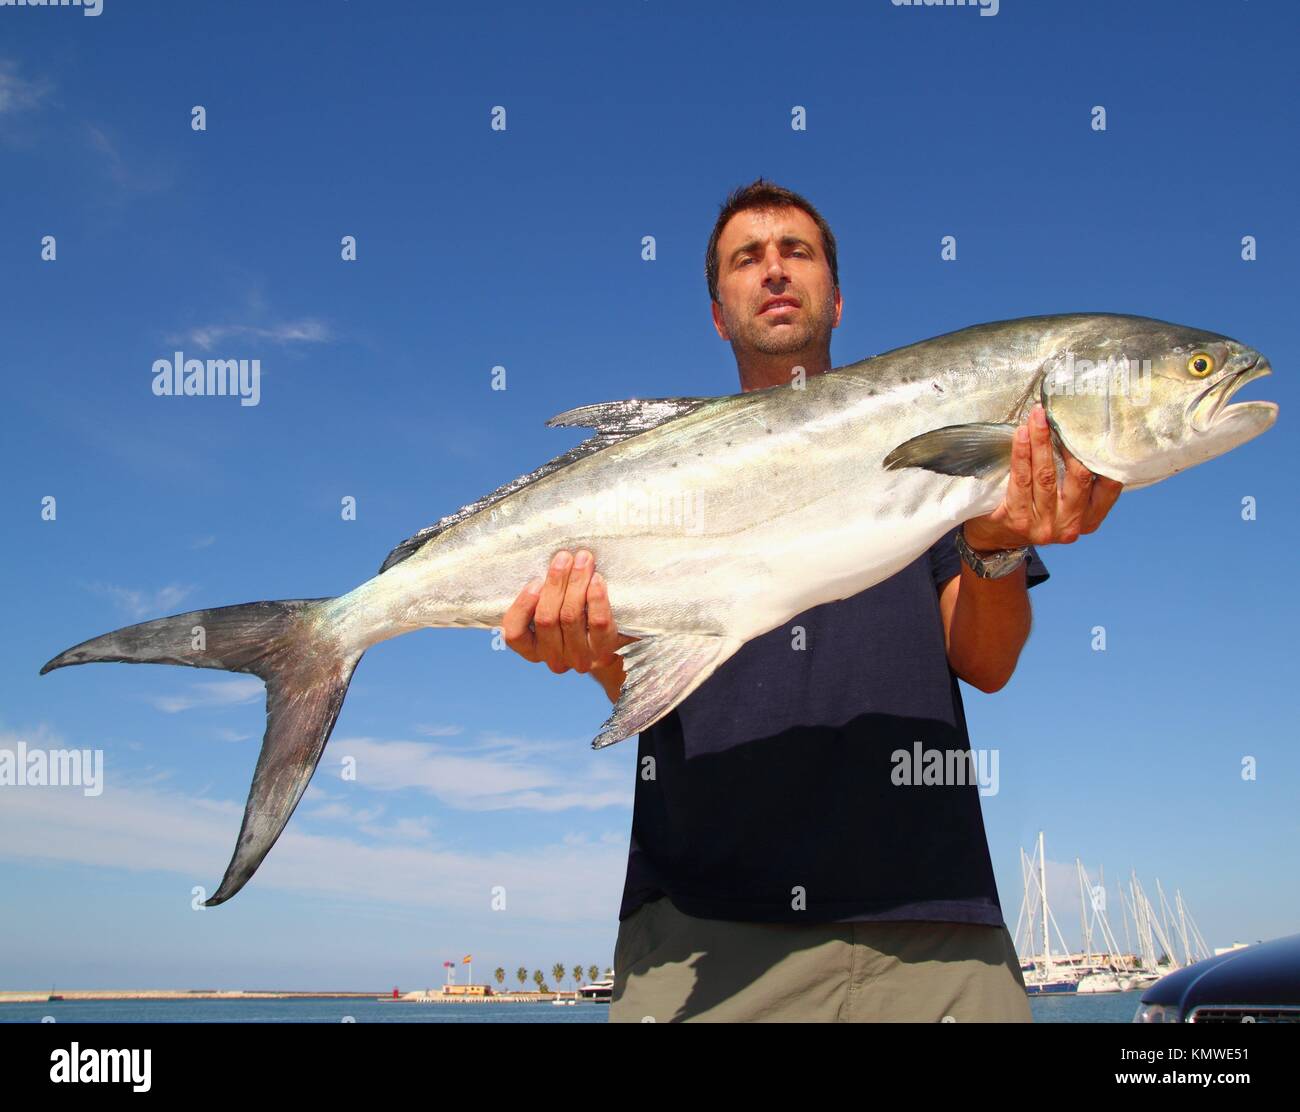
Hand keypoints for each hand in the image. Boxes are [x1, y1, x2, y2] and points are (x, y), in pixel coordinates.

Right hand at [501, 549, 636, 676]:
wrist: (615, 639)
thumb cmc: (577, 614)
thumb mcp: (554, 609)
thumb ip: (543, 595)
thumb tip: (547, 563)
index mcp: (533, 649)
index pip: (515, 634)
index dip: (522, 606)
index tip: (534, 581)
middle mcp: (553, 658)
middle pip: (546, 619)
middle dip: (554, 583)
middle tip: (563, 557)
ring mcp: (579, 657)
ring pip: (570, 617)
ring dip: (576, 583)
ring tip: (583, 559)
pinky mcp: (604, 651)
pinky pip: (597, 622)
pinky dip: (596, 598)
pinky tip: (597, 579)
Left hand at [963, 403, 1122, 550]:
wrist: (995, 538)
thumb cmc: (1034, 510)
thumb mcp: (1065, 502)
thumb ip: (1078, 481)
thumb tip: (1084, 433)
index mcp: (1090, 519)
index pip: (1109, 486)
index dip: (1103, 455)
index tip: (1095, 425)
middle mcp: (1070, 525)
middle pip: (1077, 476)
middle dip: (1068, 440)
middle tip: (1057, 413)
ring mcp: (1044, 525)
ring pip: (1047, 475)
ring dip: (1042, 441)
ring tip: (1037, 417)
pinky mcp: (1018, 519)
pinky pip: (1021, 480)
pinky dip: (1022, 453)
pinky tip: (1021, 434)